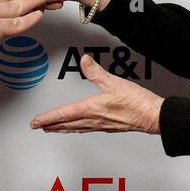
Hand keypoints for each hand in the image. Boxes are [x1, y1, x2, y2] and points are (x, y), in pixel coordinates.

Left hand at [30, 54, 163, 133]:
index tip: (35, 122)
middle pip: (66, 124)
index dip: (47, 118)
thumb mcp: (114, 82)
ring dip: (62, 129)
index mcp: (91, 109)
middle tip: (38, 127)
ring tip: (53, 129)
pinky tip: (78, 127)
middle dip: (51, 125)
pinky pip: (87, 129)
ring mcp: (101, 125)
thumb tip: (85, 61)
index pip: (63, 115)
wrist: (153, 117)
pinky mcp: (109, 126)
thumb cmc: (137, 103)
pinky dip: (77, 128)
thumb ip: (97, 72)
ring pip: (76, 128)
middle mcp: (94, 120)